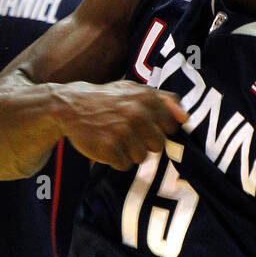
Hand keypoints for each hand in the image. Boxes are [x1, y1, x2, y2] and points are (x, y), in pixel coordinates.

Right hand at [59, 81, 186, 169]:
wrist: (71, 106)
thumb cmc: (108, 100)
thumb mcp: (135, 90)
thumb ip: (164, 100)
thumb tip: (185, 118)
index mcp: (146, 98)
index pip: (171, 127)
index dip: (158, 129)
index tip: (143, 124)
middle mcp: (136, 113)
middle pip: (158, 145)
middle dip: (145, 143)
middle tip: (126, 132)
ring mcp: (122, 131)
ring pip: (142, 158)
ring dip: (130, 153)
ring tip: (115, 138)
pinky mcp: (109, 148)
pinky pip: (125, 165)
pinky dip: (116, 160)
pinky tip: (106, 145)